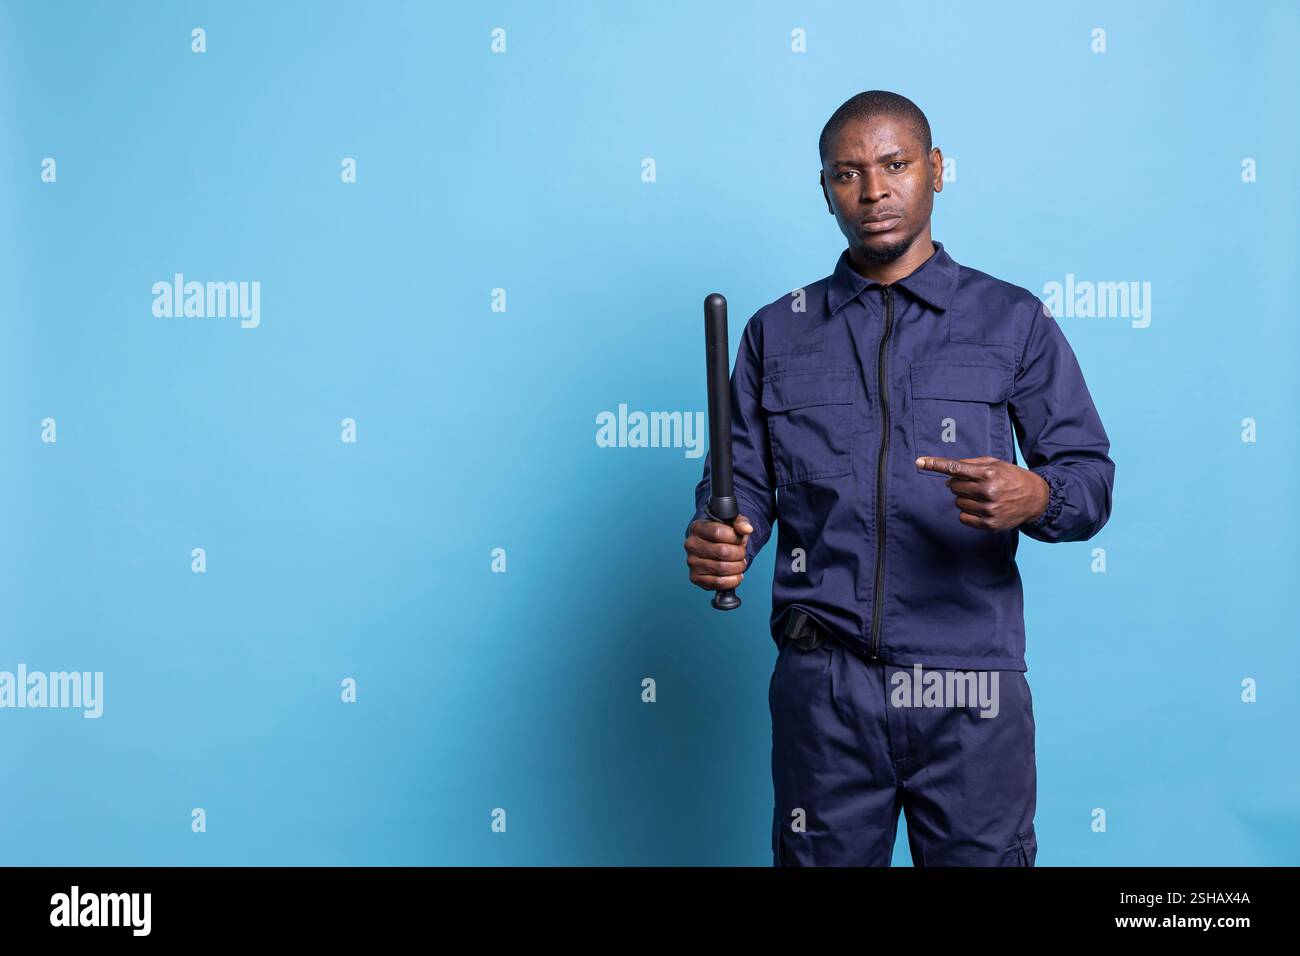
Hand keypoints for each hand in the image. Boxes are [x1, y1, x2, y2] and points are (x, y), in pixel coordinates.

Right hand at [684, 514, 752, 591]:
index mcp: (697, 527)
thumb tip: (746, 529)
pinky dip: (733, 580)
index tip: (740, 539)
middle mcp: (691, 545)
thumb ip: (741, 522)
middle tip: (742, 553)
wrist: (712, 547)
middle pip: (722, 551)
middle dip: (739, 553)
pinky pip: (718, 582)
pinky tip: (737, 574)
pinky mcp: (695, 578)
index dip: (735, 537)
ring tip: (740, 563)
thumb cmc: (722, 534)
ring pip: (722, 568)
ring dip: (738, 567)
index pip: (718, 532)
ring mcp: (692, 562)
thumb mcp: (732, 522)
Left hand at [914, 456, 1049, 530]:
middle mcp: (988, 491)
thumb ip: (971, 464)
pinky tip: (982, 508)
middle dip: (958, 484)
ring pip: (958, 503)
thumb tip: (947, 474)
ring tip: (982, 496)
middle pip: (953, 487)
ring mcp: (989, 509)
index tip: (919, 462)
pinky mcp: (989, 524)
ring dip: (964, 499)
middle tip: (973, 484)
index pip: (955, 468)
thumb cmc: (1011, 477)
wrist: (1035, 498)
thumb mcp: (995, 464)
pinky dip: (968, 513)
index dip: (935, 465)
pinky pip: (963, 518)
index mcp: (988, 473)